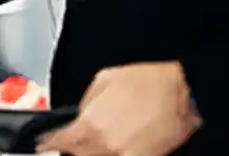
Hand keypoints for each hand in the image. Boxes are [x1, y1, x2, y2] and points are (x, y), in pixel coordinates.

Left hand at [37, 62, 200, 155]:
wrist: (183, 92)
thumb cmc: (148, 82)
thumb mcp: (103, 80)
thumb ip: (86, 103)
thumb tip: (79, 116)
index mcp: (89, 125)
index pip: (58, 143)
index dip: (49, 143)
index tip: (45, 143)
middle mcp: (103, 146)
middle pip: (76, 155)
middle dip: (73, 148)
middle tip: (72, 142)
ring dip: (91, 150)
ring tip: (97, 141)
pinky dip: (110, 152)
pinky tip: (115, 145)